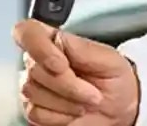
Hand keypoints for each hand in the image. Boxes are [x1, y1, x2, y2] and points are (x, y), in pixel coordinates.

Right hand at [12, 18, 140, 125]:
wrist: (118, 109)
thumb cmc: (113, 78)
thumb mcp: (109, 60)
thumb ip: (82, 48)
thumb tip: (58, 38)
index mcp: (55, 41)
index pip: (28, 32)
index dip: (39, 47)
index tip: (61, 65)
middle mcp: (38, 62)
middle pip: (34, 70)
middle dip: (68, 85)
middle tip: (92, 92)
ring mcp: (33, 86)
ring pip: (33, 93)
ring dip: (66, 101)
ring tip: (86, 101)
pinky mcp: (33, 109)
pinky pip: (36, 114)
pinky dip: (60, 116)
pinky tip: (74, 110)